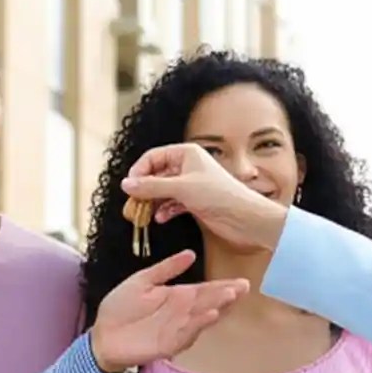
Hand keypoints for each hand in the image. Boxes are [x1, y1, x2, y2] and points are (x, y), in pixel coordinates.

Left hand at [90, 249, 248, 372]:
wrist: (102, 335)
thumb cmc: (120, 308)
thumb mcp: (142, 281)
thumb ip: (166, 268)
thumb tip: (191, 253)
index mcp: (177, 296)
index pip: (205, 289)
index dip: (223, 285)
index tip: (242, 281)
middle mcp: (181, 313)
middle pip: (207, 302)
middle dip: (225, 295)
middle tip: (242, 287)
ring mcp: (177, 329)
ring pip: (201, 317)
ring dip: (216, 307)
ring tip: (230, 296)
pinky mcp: (168, 344)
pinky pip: (186, 333)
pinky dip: (199, 324)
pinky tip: (210, 315)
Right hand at [119, 143, 289, 251]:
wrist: (245, 218)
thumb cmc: (219, 196)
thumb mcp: (181, 188)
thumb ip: (151, 186)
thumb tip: (126, 185)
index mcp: (186, 153)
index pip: (152, 157)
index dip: (138, 171)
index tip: (128, 188)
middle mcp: (187, 166)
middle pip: (155, 174)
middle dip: (143, 190)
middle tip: (132, 206)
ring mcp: (191, 185)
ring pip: (162, 191)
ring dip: (152, 202)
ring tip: (142, 216)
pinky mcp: (194, 202)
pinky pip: (172, 203)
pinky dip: (164, 210)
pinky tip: (160, 218)